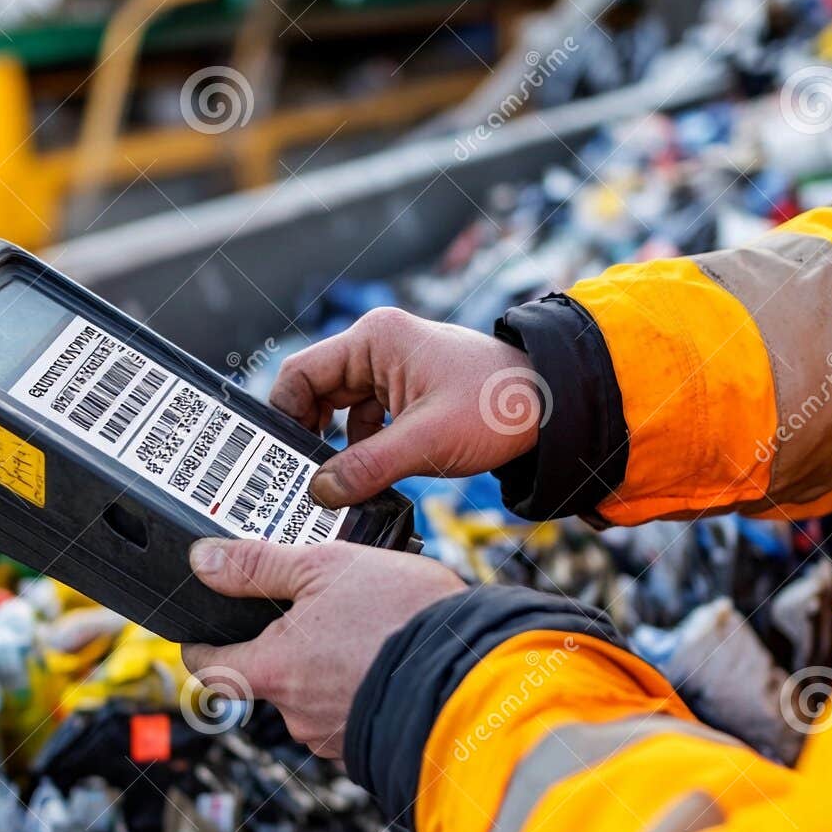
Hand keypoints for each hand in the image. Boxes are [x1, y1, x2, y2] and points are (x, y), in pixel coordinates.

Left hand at [180, 536, 465, 758]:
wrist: (471, 674)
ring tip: (369, 632)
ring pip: (315, 697)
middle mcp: (296, 713)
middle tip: (322, 612)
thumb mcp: (325, 566)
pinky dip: (362, 690)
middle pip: (271, 678)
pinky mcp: (371, 748)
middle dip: (291, 648)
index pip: (210, 668)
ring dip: (331, 669)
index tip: (200, 636)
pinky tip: (388, 662)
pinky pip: (353, 715)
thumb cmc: (401, 620)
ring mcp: (333, 736)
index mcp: (272, 670)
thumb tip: (203, 560)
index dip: (201, 647)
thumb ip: (258, 564)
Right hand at [271, 307, 544, 507]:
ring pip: (340, 411)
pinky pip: (366, 421)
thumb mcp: (426, 442)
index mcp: (375, 340)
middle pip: (316, 392)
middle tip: (296, 480)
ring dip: (335, 447)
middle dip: (306, 436)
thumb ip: (366, 468)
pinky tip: (365, 477)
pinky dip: (360, 449)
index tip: (277, 459)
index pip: (301, 374)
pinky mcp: (408, 393)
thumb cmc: (497, 408)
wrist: (554, 407)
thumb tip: (319, 491)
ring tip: (330, 485)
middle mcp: (378, 348)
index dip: (283, 417)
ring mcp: (393, 369)